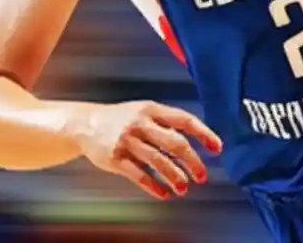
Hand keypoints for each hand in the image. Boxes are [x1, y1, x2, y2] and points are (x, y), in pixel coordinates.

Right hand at [74, 100, 222, 199]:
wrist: (85, 124)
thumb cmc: (122, 118)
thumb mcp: (143, 110)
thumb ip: (167, 122)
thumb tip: (197, 139)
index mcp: (151, 109)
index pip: (184, 120)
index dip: (203, 134)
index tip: (217, 148)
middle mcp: (140, 124)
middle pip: (174, 144)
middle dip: (192, 162)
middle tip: (202, 176)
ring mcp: (127, 141)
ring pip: (158, 162)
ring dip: (175, 177)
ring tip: (183, 188)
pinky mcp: (115, 158)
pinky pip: (139, 175)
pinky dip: (153, 186)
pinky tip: (164, 193)